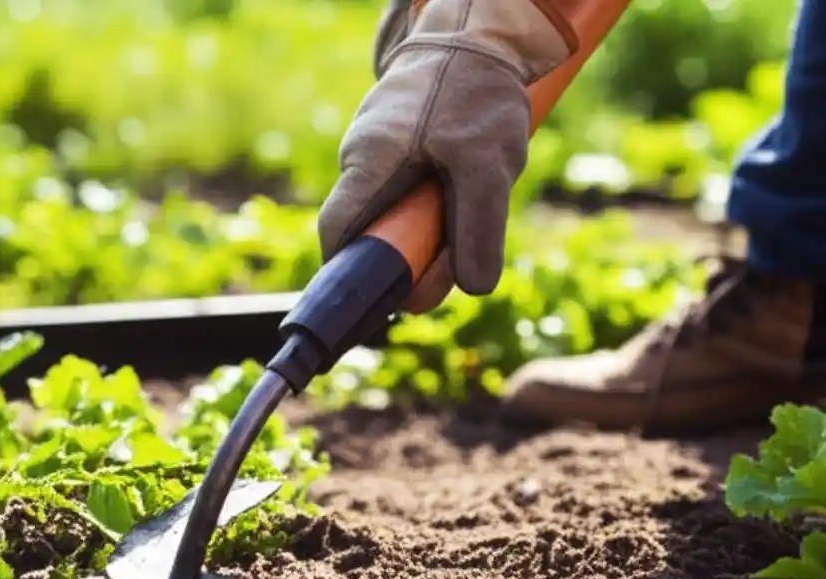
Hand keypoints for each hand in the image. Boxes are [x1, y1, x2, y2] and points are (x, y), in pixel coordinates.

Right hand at [319, 0, 576, 311]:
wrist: (481, 33)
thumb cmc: (476, 91)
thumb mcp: (487, 164)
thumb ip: (478, 228)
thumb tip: (473, 289)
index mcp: (369, 161)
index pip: (338, 232)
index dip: (349, 273)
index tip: (375, 300)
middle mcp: (362, 156)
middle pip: (369, 230)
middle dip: (406, 257)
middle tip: (447, 268)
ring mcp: (378, 148)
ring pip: (393, 211)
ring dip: (428, 227)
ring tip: (465, 206)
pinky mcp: (398, 142)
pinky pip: (407, 188)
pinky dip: (434, 202)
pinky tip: (463, 188)